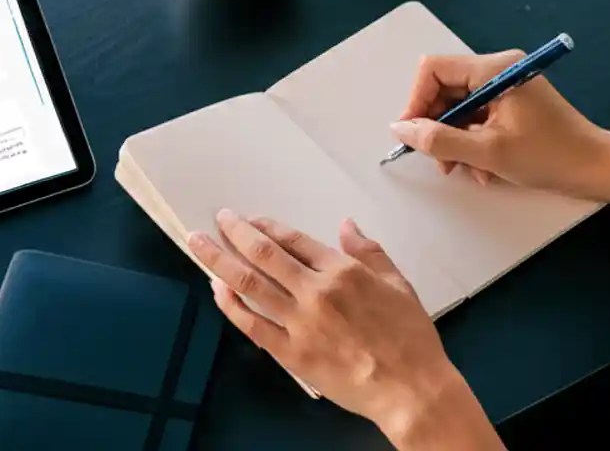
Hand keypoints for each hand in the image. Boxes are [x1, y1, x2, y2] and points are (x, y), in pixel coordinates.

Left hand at [187, 210, 502, 449]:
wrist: (411, 389)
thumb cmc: (410, 340)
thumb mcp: (399, 284)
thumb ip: (370, 252)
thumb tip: (346, 224)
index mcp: (343, 271)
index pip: (293, 240)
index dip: (266, 226)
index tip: (248, 219)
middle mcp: (316, 292)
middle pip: (264, 254)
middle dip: (235, 232)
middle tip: (218, 219)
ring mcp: (300, 323)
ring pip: (249, 284)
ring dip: (220, 260)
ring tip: (199, 244)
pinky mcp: (291, 353)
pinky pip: (252, 324)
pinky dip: (231, 305)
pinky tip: (217, 290)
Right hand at [392, 50, 609, 196]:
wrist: (599, 169)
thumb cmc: (549, 156)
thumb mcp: (488, 152)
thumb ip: (439, 140)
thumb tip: (400, 129)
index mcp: (495, 68)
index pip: (434, 69)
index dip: (416, 101)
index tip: (411, 134)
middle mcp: (499, 70)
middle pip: (445, 89)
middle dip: (436, 126)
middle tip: (438, 160)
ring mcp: (506, 87)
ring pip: (459, 108)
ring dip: (454, 140)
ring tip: (462, 169)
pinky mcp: (512, 104)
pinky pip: (476, 117)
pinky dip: (472, 142)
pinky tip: (482, 168)